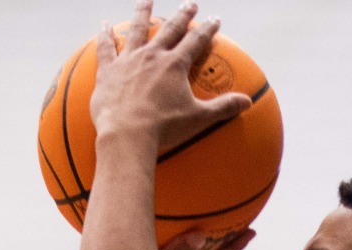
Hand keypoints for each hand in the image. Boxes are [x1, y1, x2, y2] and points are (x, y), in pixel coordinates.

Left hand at [91, 2, 252, 148]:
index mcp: (175, 64)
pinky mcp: (108, 70)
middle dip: (181, 15)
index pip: (196, 40)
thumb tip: (247, 102)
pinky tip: (104, 25)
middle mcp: (152, 55)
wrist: (126, 134)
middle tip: (189, 4)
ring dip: (143, 13)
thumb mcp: (198, 118)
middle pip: (170, 29)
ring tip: (146, 1)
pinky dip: (105, 35)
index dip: (207, 29)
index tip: (214, 19)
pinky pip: (105, 47)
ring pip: (137, 30)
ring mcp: (128, 60)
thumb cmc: (164, 128)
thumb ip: (223, 108)